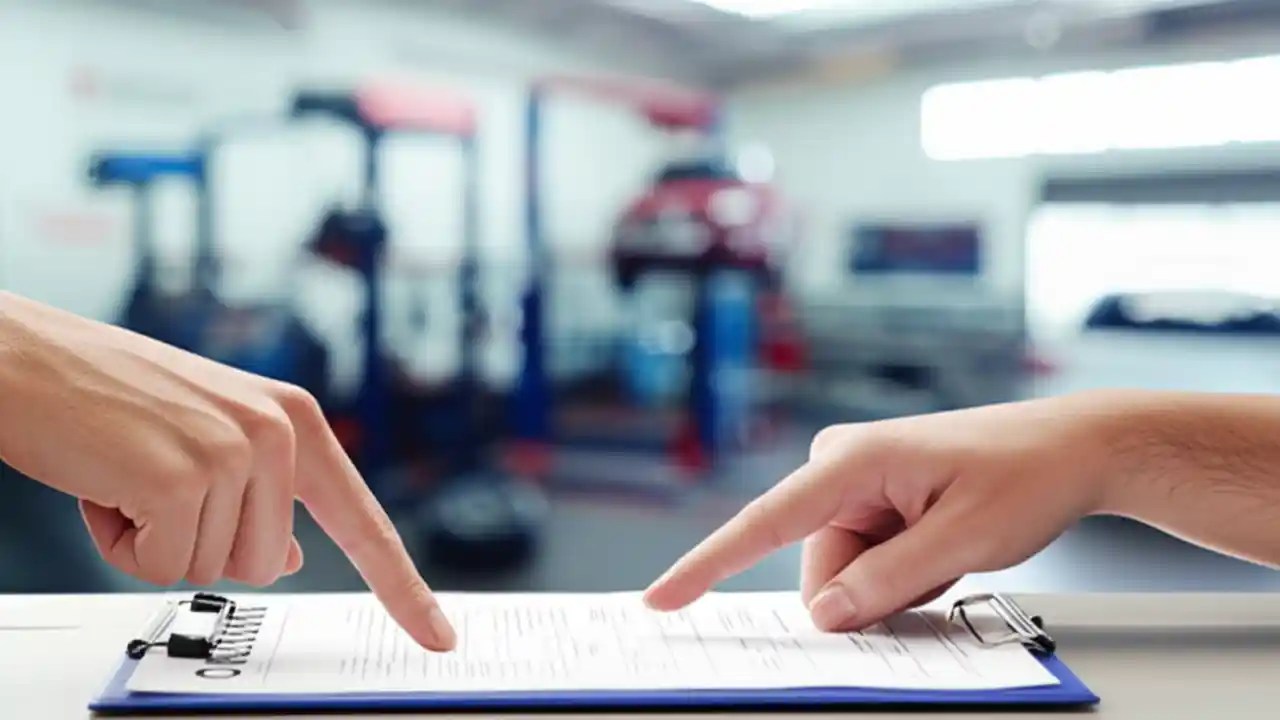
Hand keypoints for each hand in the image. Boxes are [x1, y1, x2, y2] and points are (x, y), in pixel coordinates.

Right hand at [0, 292, 454, 650]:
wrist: (26, 358)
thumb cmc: (111, 396)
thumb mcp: (210, 437)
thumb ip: (262, 496)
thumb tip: (290, 557)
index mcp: (294, 419)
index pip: (362, 520)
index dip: (401, 586)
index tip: (439, 636)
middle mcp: (278, 432)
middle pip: (265, 565)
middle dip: (197, 542)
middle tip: (152, 481)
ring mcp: (235, 453)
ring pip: (212, 569)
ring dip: (155, 541)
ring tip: (127, 474)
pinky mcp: (182, 478)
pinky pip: (159, 568)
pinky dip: (120, 544)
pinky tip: (104, 484)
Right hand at [645, 391, 1279, 631]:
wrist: (1072, 448)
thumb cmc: (1025, 473)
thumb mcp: (961, 540)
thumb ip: (887, 582)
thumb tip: (824, 614)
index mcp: (852, 459)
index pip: (763, 523)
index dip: (706, 566)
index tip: (661, 599)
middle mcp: (842, 463)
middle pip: (820, 567)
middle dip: (869, 590)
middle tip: (937, 568)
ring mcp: (858, 482)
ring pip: (845, 572)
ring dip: (893, 582)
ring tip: (948, 547)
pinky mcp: (875, 498)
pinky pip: (868, 561)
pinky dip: (903, 571)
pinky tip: (943, 544)